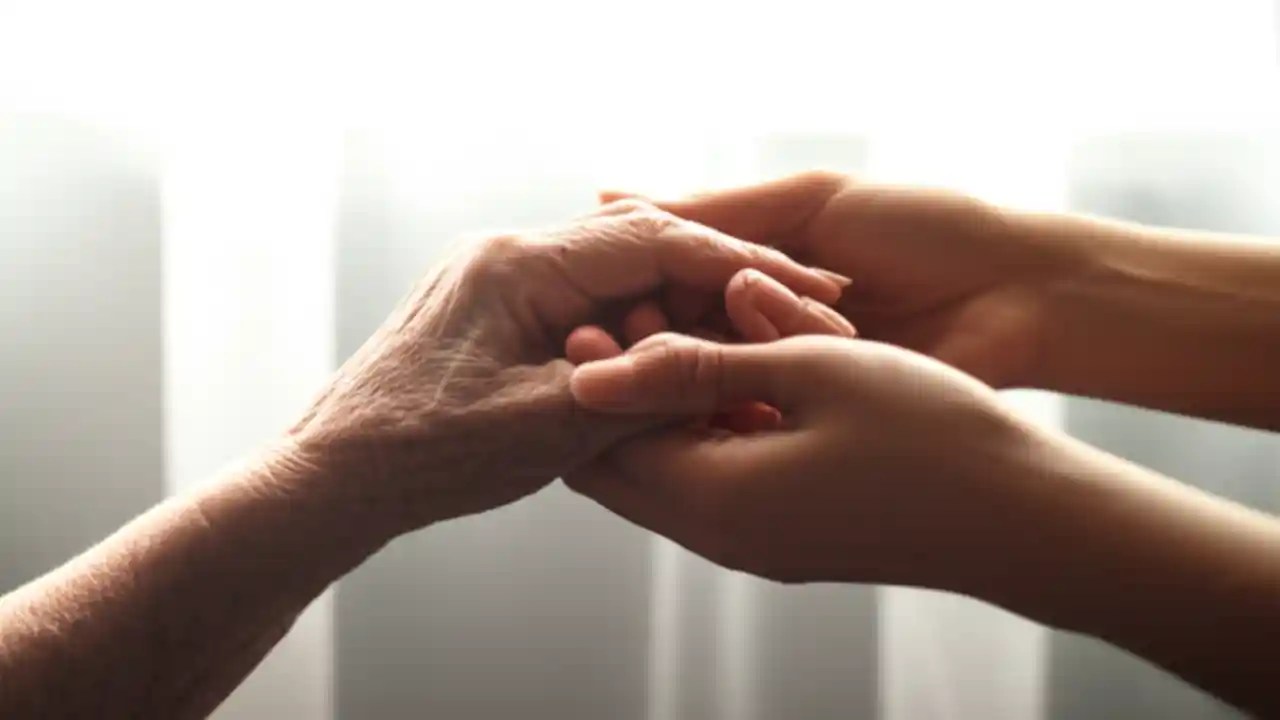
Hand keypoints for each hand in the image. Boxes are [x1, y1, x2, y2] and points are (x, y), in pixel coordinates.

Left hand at [281, 200, 845, 535]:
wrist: (330, 478)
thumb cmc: (421, 455)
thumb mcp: (550, 429)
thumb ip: (643, 394)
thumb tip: (727, 375)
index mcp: (520, 265)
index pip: (654, 241)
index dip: (736, 262)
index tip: (803, 282)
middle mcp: (508, 255)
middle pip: (638, 249)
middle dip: (719, 277)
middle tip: (797, 300)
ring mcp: (497, 281)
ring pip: (613, 278)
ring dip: (679, 304)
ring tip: (750, 333)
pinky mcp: (493, 314)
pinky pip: (583, 306)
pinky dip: (636, 328)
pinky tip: (677, 352)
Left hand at [565, 333, 1044, 591]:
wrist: (1026, 515)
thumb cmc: (931, 431)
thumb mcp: (811, 373)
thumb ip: (695, 366)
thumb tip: (592, 371)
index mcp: (714, 500)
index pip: (600, 443)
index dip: (590, 371)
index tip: (594, 306)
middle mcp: (720, 537)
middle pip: (621, 465)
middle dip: (618, 391)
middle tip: (631, 313)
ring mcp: (754, 545)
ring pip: (669, 470)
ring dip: (665, 406)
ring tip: (679, 330)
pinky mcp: (786, 539)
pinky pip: (716, 482)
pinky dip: (708, 428)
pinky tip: (731, 374)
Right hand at [603, 171, 1088, 386]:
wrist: (1022, 292)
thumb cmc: (928, 230)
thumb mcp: (813, 202)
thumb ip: (718, 214)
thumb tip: (611, 196)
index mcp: (758, 273)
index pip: (671, 289)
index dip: (638, 297)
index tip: (599, 300)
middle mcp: (766, 330)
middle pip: (684, 341)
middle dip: (658, 338)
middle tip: (621, 338)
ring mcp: (792, 379)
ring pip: (718, 379)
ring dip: (705, 363)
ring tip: (691, 352)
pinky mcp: (822, 421)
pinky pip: (763, 418)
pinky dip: (744, 403)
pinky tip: (718, 396)